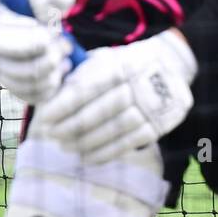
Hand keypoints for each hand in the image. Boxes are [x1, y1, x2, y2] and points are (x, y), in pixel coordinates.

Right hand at [0, 0, 76, 104]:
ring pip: (17, 84)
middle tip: (64, 45)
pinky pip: (27, 95)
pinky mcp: (12, 78)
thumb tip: (55, 5)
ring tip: (64, 57)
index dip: (24, 43)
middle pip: (5, 67)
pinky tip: (63, 71)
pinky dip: (49, 88)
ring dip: (47, 74)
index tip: (50, 35)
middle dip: (42, 60)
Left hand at [37, 29, 197, 163]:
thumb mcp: (105, 59)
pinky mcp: (159, 124)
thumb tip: (50, 99)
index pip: (89, 88)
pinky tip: (87, 156)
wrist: (172, 65)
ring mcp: (152, 106)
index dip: (65, 105)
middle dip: (73, 126)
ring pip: (115, 129)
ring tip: (65, 146)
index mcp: (122, 65)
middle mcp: (139, 85)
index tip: (46, 118)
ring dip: (86, 142)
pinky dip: (105, 153)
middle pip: (102, 111)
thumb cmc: (126, 64)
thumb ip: (80, 76)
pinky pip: (129, 143)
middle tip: (52, 134)